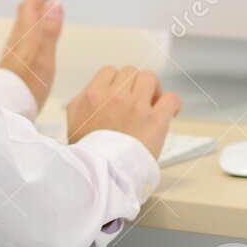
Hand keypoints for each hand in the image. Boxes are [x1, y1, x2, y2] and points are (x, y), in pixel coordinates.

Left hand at [0, 0, 62, 110]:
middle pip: (25, 15)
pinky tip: (42, 42)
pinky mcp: (16, 65)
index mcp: (25, 34)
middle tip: (53, 1)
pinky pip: (26, 40)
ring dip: (38, 18)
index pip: (30, 6)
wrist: (8, 107)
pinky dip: (36, 33)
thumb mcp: (45, 55)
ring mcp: (15, 53)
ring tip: (51, 17)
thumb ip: (49, 30)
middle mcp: (17, 40)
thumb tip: (55, 7)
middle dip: (40, 4)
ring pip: (25, 27)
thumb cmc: (27, 84)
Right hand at [66, 65, 181, 156]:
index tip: (122, 93)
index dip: (117, 82)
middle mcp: (115, 97)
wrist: (101, 175)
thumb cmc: (87, 153)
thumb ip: (82, 100)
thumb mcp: (73, 121)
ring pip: (150, 78)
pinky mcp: (155, 120)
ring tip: (153, 104)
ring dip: (153, 89)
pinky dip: (172, 104)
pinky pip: (171, 99)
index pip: (109, 71)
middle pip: (131, 72)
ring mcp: (136, 107)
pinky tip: (170, 112)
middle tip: (137, 100)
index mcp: (93, 95)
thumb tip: (92, 91)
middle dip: (134, 84)